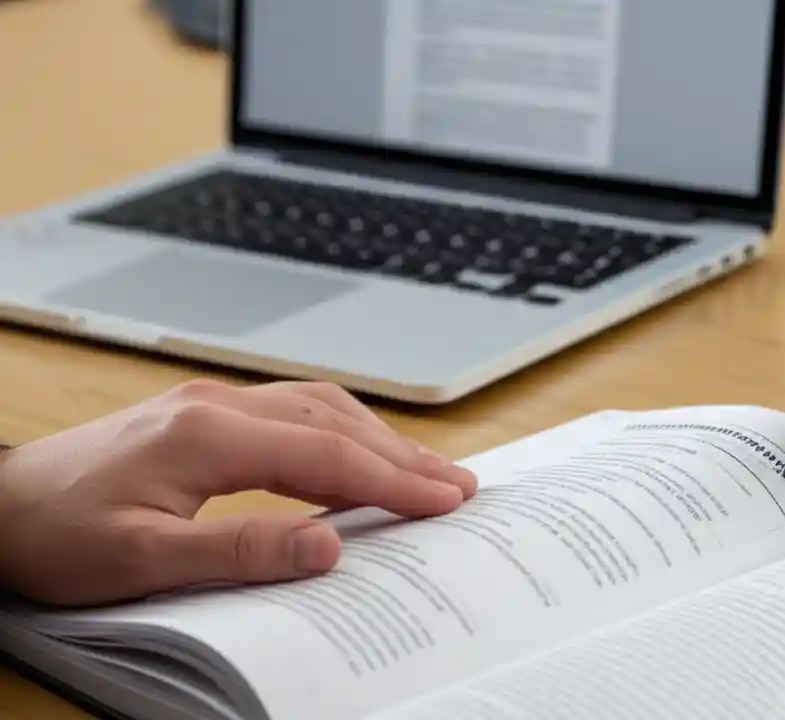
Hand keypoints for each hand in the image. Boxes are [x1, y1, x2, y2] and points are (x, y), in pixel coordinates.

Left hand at [0, 380, 476, 605]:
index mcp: (209, 433)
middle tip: (459, 485)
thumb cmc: (57, 534)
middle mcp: (218, 405)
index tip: (448, 500)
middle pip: (334, 419)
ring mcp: (210, 403)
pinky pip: (291, 411)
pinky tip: (352, 452)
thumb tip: (330, 544)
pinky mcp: (201, 414)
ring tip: (422, 470)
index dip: (396, 480)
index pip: (328, 454)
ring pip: (317, 406)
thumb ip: (242, 549)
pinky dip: (338, 431)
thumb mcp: (143, 560)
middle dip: (402, 453)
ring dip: (376, 437)